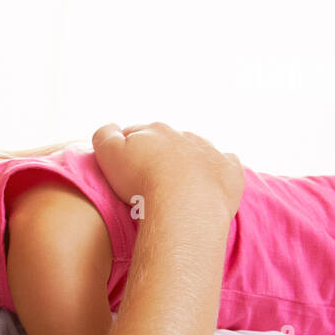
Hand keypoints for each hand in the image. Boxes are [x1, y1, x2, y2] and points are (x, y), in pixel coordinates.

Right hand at [91, 122, 243, 220]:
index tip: (123, 170)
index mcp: (154, 130)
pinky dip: (217, 170)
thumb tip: (112, 128)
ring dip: (187, 163)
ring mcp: (209, 151)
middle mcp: (184, 135)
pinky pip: (226, 163)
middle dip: (158, 155)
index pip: (135, 134)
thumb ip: (104, 135)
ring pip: (196, 151)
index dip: (126, 150)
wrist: (182, 205)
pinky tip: (209, 183)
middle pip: (167, 141)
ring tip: (177, 188)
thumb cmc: (141, 183)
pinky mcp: (229, 170)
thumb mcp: (108, 155)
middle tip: (148, 182)